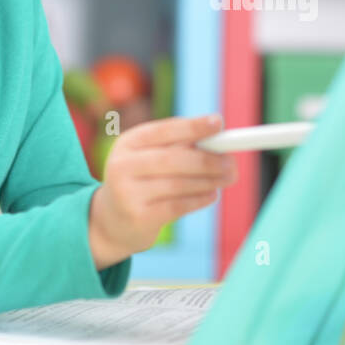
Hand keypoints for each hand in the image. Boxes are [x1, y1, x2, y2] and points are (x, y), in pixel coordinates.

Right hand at [89, 114, 236, 265]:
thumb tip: (222, 144)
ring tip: (227, 178)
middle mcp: (123, 165)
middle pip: (173, 159)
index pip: (163, 130)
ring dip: (209, 181)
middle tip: (232, 162)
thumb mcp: (152, 157)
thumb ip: (181, 147)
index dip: (193, 126)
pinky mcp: (138, 217)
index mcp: (129, 143)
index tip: (219, 123)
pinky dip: (199, 199)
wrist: (112, 221)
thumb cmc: (143, 181)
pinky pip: (177, 206)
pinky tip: (213, 194)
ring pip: (178, 184)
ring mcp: (128, 193)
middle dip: (208, 160)